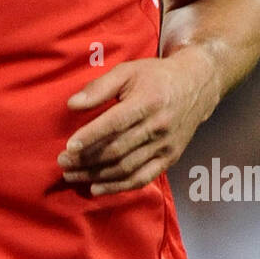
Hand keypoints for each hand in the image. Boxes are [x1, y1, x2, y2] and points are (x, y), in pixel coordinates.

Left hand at [57, 48, 218, 195]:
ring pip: (126, 167)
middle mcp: (158, 127)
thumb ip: (99, 87)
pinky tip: (97, 187)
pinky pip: (143, 178)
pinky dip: (119, 186)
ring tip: (72, 175)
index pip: (115, 123)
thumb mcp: (128, 71)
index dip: (91, 136)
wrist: (196, 86)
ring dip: (96, 175)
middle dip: (87, 159)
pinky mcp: (170, 158)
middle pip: (117, 150)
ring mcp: (165, 146)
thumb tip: (72, 104)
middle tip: (62, 163)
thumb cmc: (155, 77)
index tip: (68, 147)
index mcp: (147, 102)